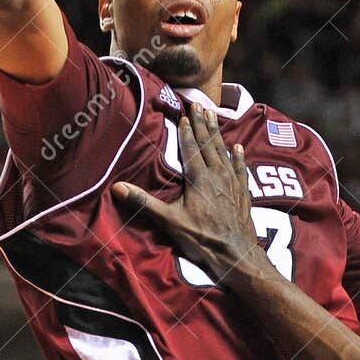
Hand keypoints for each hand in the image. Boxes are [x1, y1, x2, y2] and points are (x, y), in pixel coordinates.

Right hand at [114, 101, 266, 285]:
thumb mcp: (170, 221)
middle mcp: (217, 174)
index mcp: (199, 178)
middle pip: (208, 143)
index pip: (190, 148)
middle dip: (202, 124)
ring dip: (217, 133)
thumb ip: (145, 202)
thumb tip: (117, 187)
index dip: (186, 131)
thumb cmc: (202, 238)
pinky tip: (238, 147)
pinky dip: (238, 155)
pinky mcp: (243, 192)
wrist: (236, 254)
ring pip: (224, 151)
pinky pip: (240, 167)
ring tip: (214, 116)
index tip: (184, 114)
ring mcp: (232, 182)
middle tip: (199, 105)